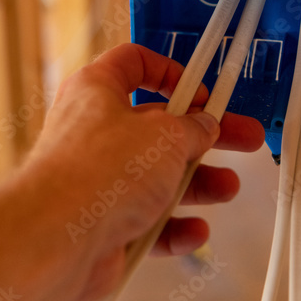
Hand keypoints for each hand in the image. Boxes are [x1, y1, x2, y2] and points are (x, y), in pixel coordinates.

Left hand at [22, 43, 264, 300]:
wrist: (57, 236)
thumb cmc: (98, 170)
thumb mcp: (165, 134)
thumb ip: (192, 129)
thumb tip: (204, 127)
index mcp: (96, 92)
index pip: (132, 64)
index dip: (170, 72)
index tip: (201, 91)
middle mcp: (92, 133)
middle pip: (157, 126)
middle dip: (204, 135)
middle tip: (243, 138)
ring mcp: (96, 181)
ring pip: (155, 178)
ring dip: (196, 184)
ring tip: (227, 188)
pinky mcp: (101, 224)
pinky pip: (146, 223)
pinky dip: (173, 228)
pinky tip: (195, 230)